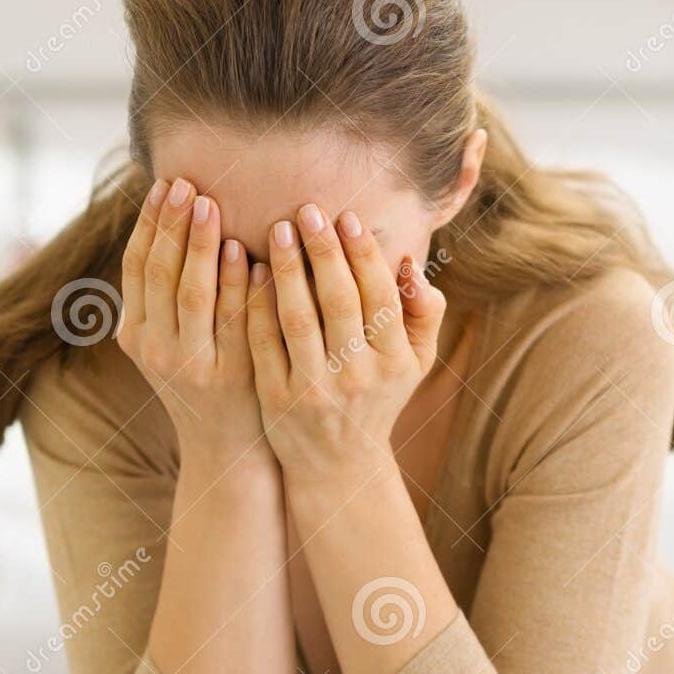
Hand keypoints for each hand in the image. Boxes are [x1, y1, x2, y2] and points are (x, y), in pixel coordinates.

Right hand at [117, 177, 270, 473]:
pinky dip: (238, 285)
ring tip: (212, 206)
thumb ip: (166, 296)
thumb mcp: (170, 343)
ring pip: (192, 295)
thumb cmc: (205, 382)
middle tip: (188, 184)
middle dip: (173, 225)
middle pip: (160, 274)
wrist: (228, 447)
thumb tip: (173, 223)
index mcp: (136, 334)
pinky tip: (247, 255)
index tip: (166, 184)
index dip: (149, 224)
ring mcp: (192, 364)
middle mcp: (156, 349)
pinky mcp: (229, 376)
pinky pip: (233, 321)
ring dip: (201, 247)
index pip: (136, 267)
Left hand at [246, 203, 445, 488]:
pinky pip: (263, 341)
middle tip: (306, 209)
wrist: (338, 464)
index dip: (362, 255)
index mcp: (394, 361)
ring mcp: (315, 389)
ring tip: (276, 230)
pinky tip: (249, 269)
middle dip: (322, 252)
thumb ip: (424, 313)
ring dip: (286, 269)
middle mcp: (358, 376)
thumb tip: (409, 265)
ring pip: (297, 318)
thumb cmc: (379, 397)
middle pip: (339, 302)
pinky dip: (256, 303)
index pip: (379, 296)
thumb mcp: (416, 362)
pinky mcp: (277, 398)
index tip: (345, 216)